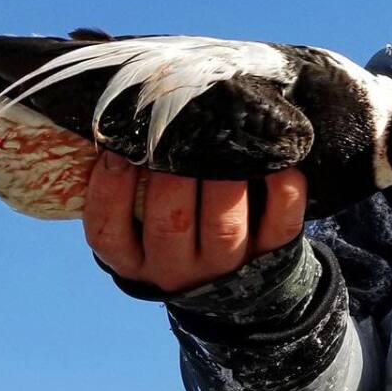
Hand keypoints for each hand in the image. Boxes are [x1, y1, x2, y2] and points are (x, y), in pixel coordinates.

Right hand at [82, 151, 306, 293]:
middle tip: (176, 134)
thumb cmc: (174, 220)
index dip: (108, 190)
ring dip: (225, 182)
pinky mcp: (271, 254)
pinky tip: (279, 161)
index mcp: (134, 257)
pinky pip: (280, 224)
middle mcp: (176, 267)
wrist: (237, 276)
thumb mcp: (136, 215)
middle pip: (168, 225)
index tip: (115, 150)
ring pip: (224, 227)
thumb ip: (129, 175)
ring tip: (224, 141)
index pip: (108, 230)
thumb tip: (115, 114)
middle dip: (172, 178)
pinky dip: (283, 191)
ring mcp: (226, 265)